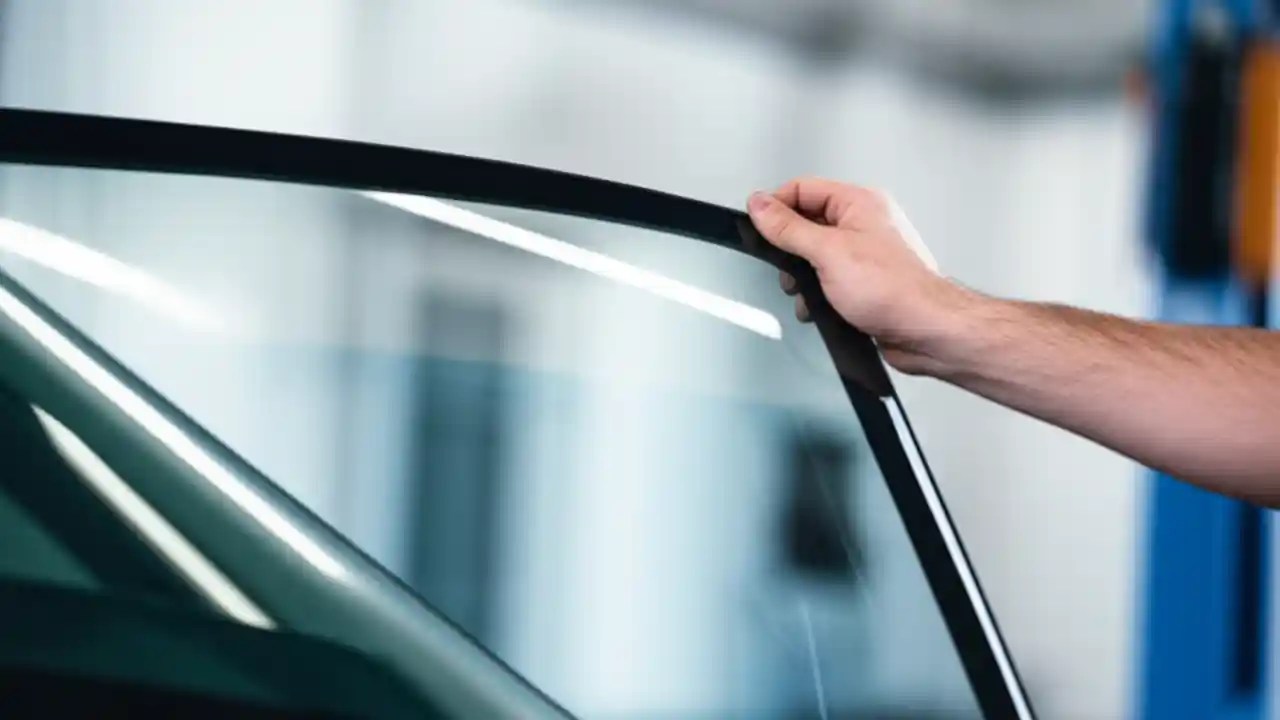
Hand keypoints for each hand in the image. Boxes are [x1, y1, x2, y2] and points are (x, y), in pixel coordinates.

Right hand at [747, 178, 975, 374]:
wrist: (926, 331)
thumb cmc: (894, 289)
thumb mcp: (827, 252)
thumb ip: (788, 228)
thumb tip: (760, 205)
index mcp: (859, 202)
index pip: (803, 188)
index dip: (776, 205)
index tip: (757, 225)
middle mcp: (864, 224)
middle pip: (807, 222)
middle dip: (790, 249)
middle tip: (787, 266)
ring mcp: (865, 253)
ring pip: (815, 255)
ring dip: (803, 278)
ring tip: (808, 292)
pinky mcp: (865, 282)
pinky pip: (828, 279)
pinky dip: (818, 294)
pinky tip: (822, 307)